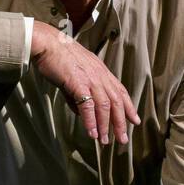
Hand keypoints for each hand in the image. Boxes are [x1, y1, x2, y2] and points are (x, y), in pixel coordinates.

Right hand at [30, 21, 140, 144]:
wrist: (48, 43)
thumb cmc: (59, 57)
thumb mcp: (75, 75)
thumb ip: (79, 95)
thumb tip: (81, 113)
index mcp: (101, 72)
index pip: (120, 91)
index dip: (129, 107)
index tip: (135, 121)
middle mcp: (100, 76)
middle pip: (116, 102)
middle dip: (121, 123)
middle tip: (123, 139)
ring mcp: (90, 79)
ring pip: (104, 106)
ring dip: (105, 126)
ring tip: (104, 141)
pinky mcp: (78, 83)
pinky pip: (87, 106)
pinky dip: (91, 121)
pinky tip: (92, 133)